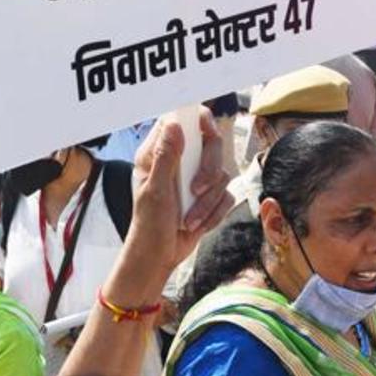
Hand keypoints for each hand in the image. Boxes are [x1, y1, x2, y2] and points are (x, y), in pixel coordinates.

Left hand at [130, 108, 232, 271]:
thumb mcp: (155, 192)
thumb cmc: (149, 225)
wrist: (159, 256)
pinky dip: (214, 213)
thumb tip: (174, 125)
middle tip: (196, 190)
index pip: (182, 120)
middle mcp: (180, 161)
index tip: (208, 133)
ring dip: (207, 202)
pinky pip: (227, 195)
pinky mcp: (210, 196)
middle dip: (208, 170)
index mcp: (159, 153)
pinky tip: (197, 225)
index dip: (199, 120)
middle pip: (211, 144)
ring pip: (221, 173)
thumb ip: (165, 158)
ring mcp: (196, 177)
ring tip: (188, 219)